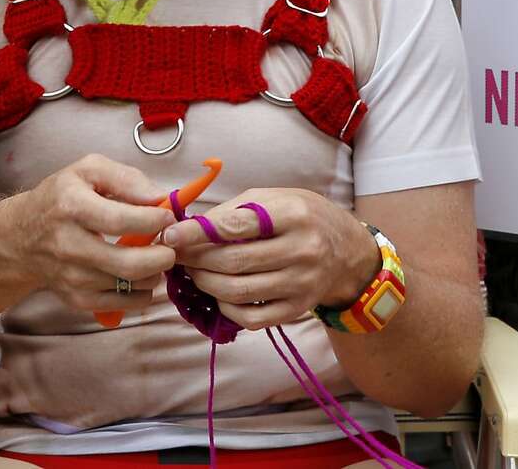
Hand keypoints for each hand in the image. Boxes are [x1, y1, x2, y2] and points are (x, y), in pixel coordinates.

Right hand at [5, 153, 175, 313]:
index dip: (152, 220)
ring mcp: (71, 276)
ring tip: (160, 256)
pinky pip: (118, 305)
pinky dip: (141, 295)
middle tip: (172, 243)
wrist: (22, 236)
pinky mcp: (74, 298)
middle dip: (161, 256)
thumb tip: (160, 197)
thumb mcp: (89, 170)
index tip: (169, 216)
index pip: (119, 221)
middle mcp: (68, 245)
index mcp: (72, 206)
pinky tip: (145, 277)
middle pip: (126, 263)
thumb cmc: (62, 196)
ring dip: (154, 274)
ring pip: (125, 286)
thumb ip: (127, 178)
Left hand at [162, 187, 381, 330]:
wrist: (346, 251)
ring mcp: (300, 284)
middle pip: (233, 262)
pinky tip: (219, 293)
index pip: (236, 225)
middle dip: (196, 260)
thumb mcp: (275, 198)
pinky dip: (226, 308)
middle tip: (178, 255)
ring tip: (194, 272)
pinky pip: (251, 318)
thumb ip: (235, 211)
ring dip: (205, 284)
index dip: (198, 232)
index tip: (171, 235)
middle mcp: (300, 250)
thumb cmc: (302, 217)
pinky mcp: (297, 310)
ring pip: (238, 292)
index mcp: (293, 214)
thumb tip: (190, 228)